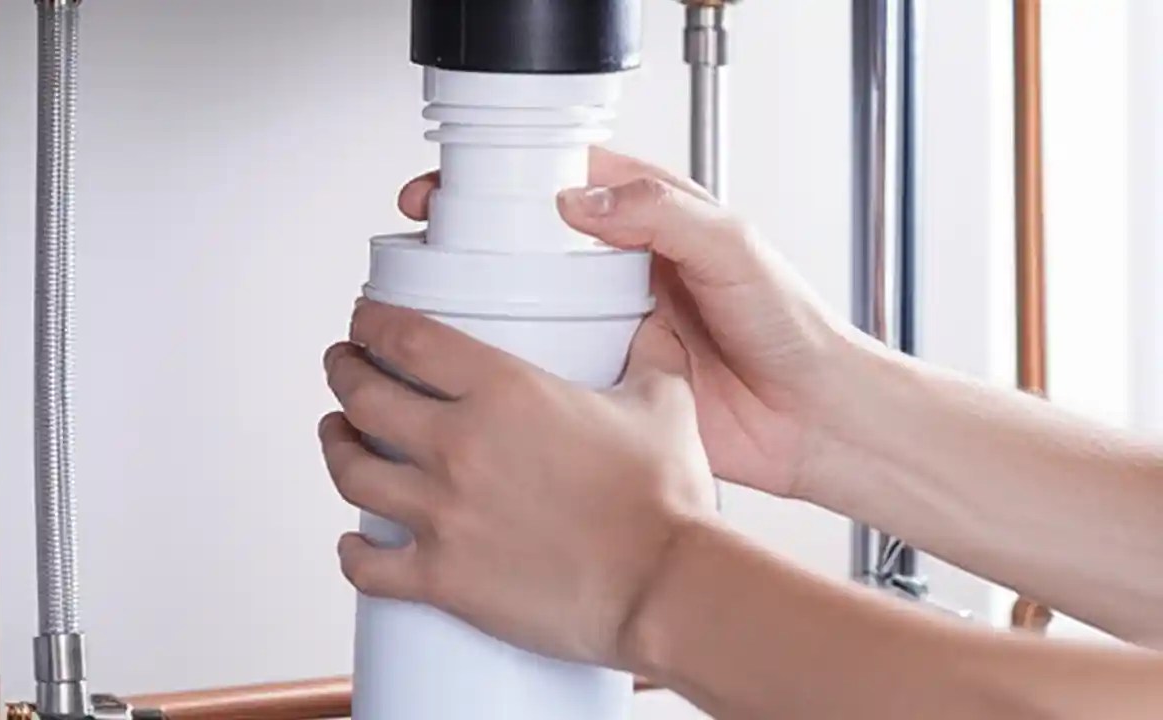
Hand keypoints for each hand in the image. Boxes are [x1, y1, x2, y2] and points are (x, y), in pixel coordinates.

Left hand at [321, 301, 719, 666]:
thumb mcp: (662, 401)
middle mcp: (459, 445)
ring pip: (351, 471)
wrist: (666, 585)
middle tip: (343, 367)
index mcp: (505, 391)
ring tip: (338, 434)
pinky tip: (352, 542)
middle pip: (363, 396)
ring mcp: (444, 513)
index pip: (408, 338)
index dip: (372, 323)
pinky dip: (351, 551)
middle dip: (343, 373)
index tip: (364, 322)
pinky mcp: (443, 578)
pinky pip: (368, 565)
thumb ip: (646, 359)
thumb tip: (651, 336)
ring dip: (336, 446)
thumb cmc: (666, 500)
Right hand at [397, 149, 851, 497]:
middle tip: (430, 240)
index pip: (570, 180)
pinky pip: (550, 361)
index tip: (458, 186)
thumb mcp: (733, 248)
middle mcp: (627, 271)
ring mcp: (614, 324)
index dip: (508, 176)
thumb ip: (664, 213)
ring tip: (438, 299)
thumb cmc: (792, 329)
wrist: (811, 420)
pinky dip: (515, 359)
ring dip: (488, 299)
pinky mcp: (610, 377)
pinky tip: (484, 362)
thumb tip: (583, 200)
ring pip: (534, 300)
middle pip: (536, 239)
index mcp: (655, 223)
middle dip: (479, 235)